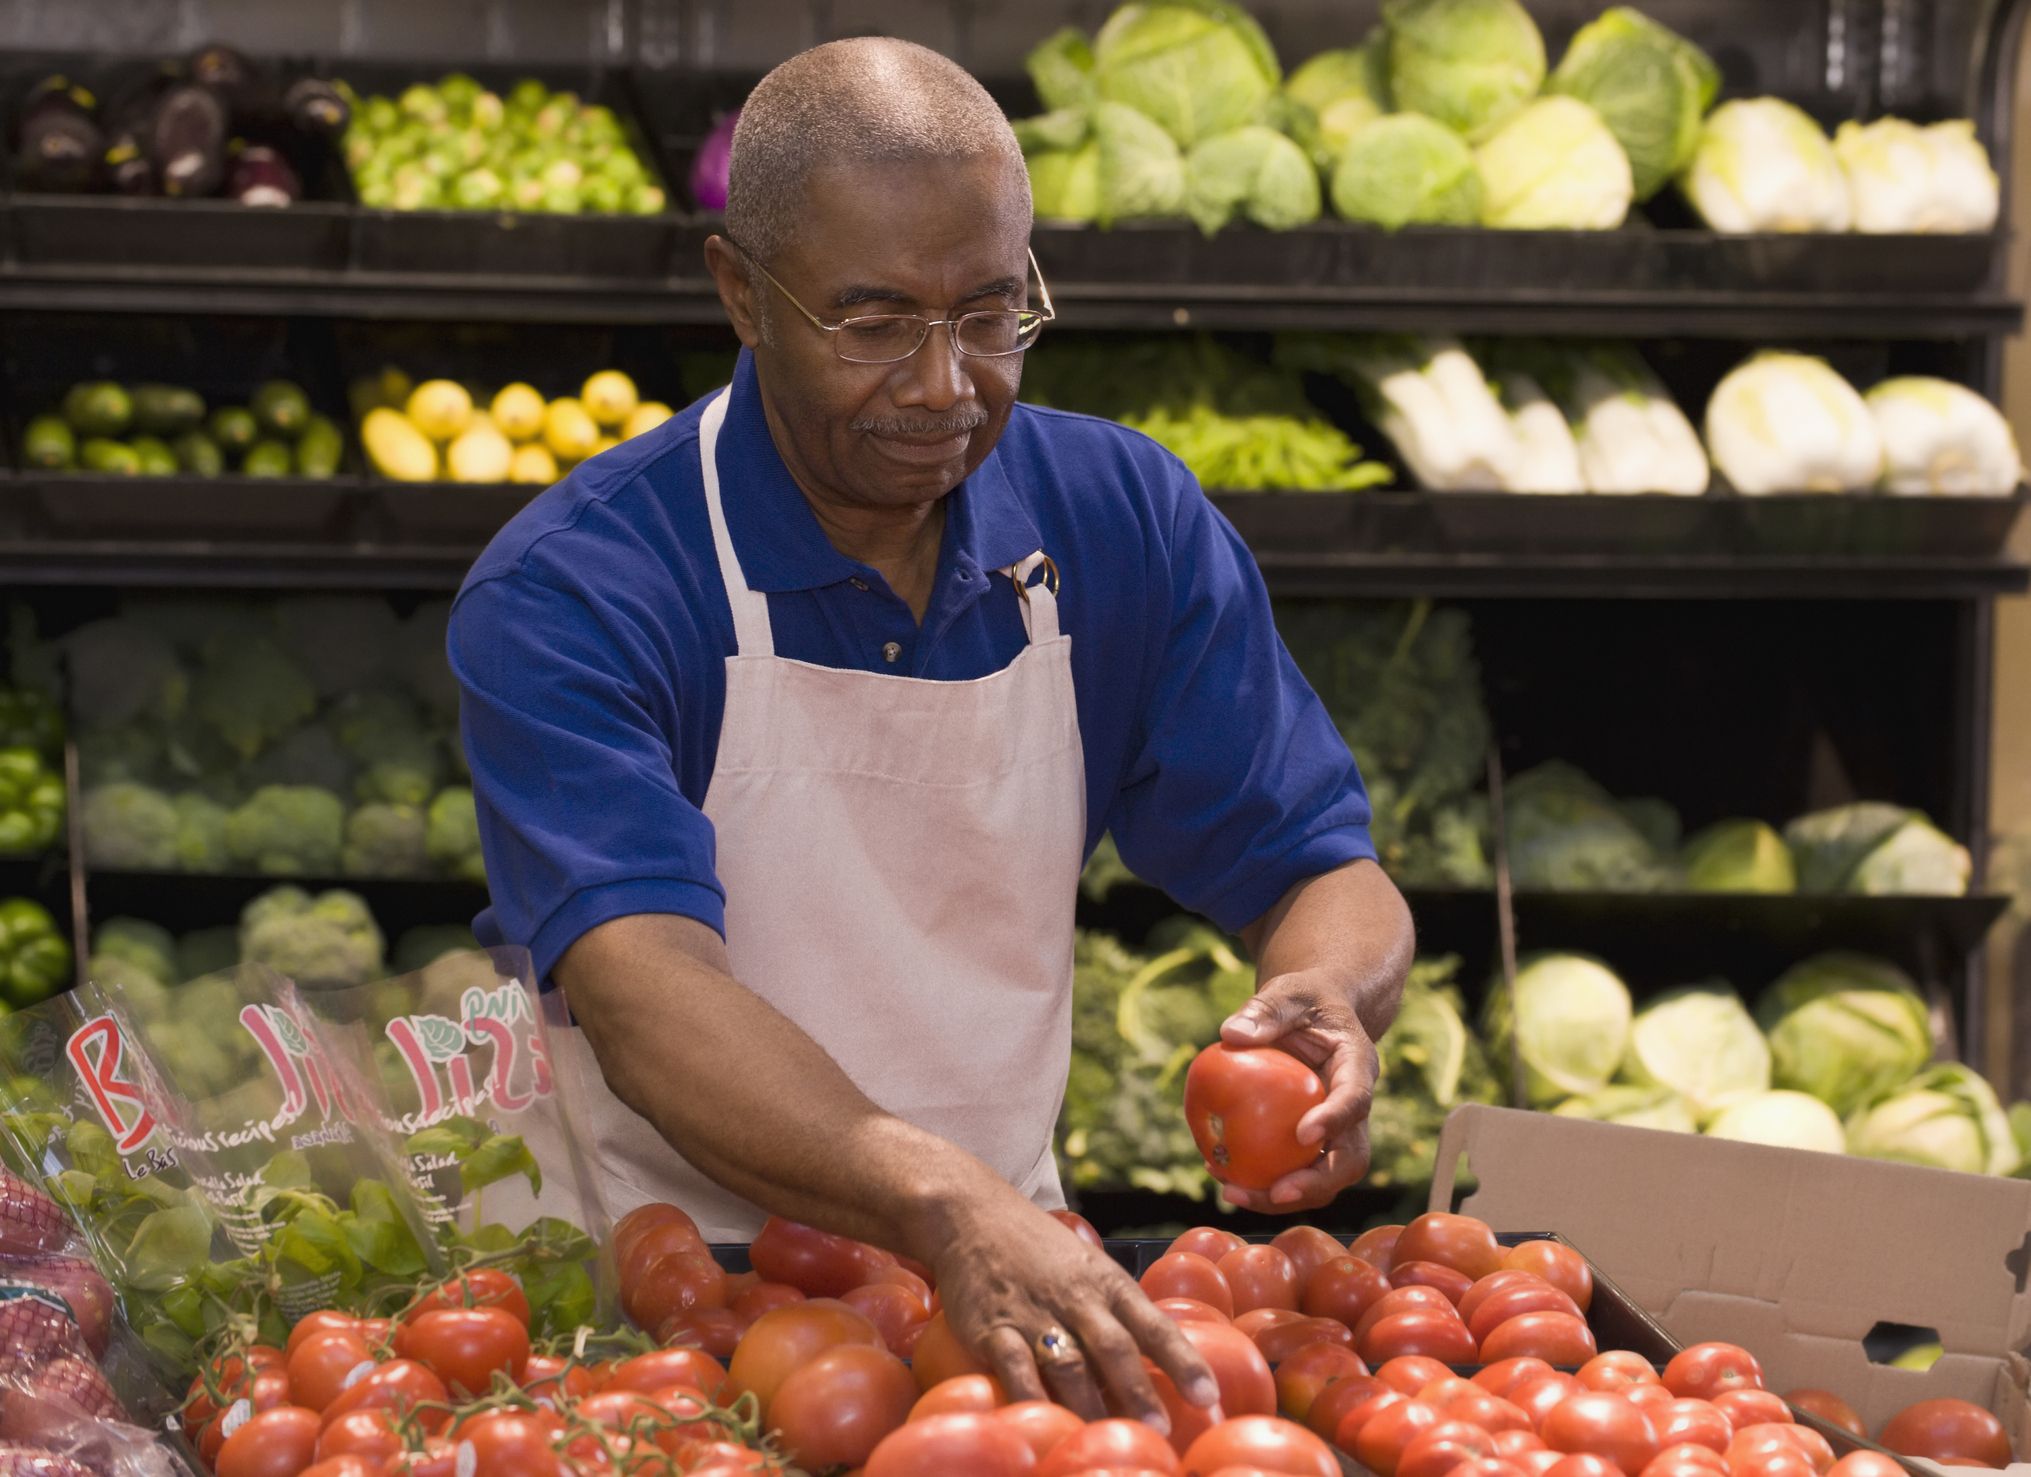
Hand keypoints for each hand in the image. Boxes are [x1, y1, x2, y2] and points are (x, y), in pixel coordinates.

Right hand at [928, 1188, 1217, 1427]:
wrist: (974, 1216)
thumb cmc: (1041, 1250)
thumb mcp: (1089, 1270)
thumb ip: (1117, 1314)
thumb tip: (1156, 1369)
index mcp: (1108, 1284)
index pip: (1154, 1324)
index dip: (1182, 1360)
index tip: (1207, 1394)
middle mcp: (1076, 1299)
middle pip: (1113, 1347)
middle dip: (1138, 1390)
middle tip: (1160, 1428)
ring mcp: (1034, 1314)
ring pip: (1068, 1362)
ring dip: (1089, 1402)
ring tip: (1106, 1435)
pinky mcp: (993, 1328)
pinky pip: (1014, 1366)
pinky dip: (1029, 1395)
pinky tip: (1039, 1422)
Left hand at [1218, 966, 1381, 1212]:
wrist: (1317, 1016)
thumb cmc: (1304, 1001)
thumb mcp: (1288, 993)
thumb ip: (1265, 1010)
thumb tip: (1232, 1034)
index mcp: (1357, 1067)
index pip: (1355, 1099)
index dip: (1334, 1121)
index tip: (1303, 1134)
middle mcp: (1355, 1109)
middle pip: (1351, 1159)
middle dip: (1316, 1183)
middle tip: (1275, 1191)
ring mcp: (1337, 1132)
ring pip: (1324, 1179)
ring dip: (1283, 1196)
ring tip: (1234, 1193)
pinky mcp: (1312, 1145)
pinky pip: (1294, 1172)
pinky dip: (1262, 1183)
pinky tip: (1221, 1176)